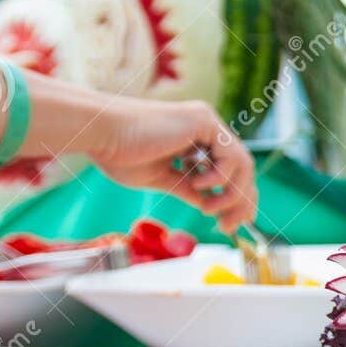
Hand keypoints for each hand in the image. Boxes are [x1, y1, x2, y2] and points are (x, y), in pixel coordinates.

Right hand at [87, 99, 257, 232]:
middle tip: (228, 226)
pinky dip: (220, 177)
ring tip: (208, 209)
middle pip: (243, 168)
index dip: (238, 197)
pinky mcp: (204, 120)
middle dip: (241, 201)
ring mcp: (207, 122)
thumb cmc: (120, 154)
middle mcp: (206, 128)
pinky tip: (198, 184)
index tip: (233, 223)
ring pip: (243, 164)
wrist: (102, 134)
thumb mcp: (162, 179)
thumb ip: (187, 189)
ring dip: (231, 194)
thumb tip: (207, 203)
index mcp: (196, 140)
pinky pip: (231, 155)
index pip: (231, 170)